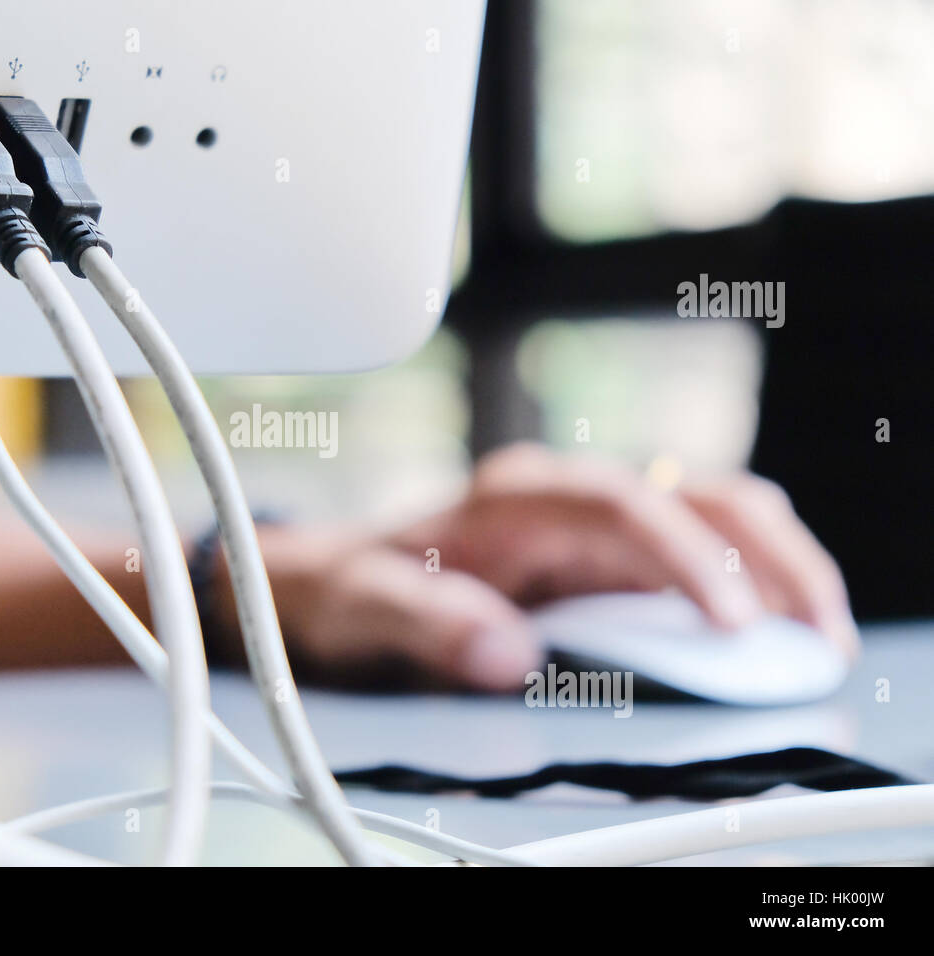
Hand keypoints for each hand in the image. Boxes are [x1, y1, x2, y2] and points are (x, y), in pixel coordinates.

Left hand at [225, 443, 857, 691]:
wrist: (335, 577)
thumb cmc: (352, 581)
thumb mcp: (367, 603)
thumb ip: (427, 621)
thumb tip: (509, 652)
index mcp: (513, 496)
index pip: (620, 505)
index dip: (683, 556)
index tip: (728, 620)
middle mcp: (563, 498)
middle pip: (691, 495)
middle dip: (766, 553)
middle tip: (813, 628)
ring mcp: (591, 527)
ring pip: (710, 516)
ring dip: (772, 565)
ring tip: (814, 634)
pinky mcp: (605, 560)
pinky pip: (694, 556)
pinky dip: (745, 585)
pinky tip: (771, 631)